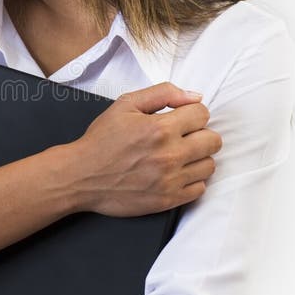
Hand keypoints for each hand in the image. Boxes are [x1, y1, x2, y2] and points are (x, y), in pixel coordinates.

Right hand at [68, 82, 221, 216]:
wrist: (80, 176)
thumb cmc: (101, 139)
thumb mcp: (126, 104)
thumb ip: (163, 93)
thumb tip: (195, 96)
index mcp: (160, 128)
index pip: (203, 114)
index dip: (192, 114)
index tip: (181, 119)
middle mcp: (170, 155)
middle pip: (213, 141)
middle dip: (200, 134)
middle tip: (183, 137)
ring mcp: (170, 180)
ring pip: (209, 165)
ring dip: (197, 158)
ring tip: (178, 156)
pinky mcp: (167, 200)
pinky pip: (200, 189)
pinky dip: (191, 180)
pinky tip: (175, 173)